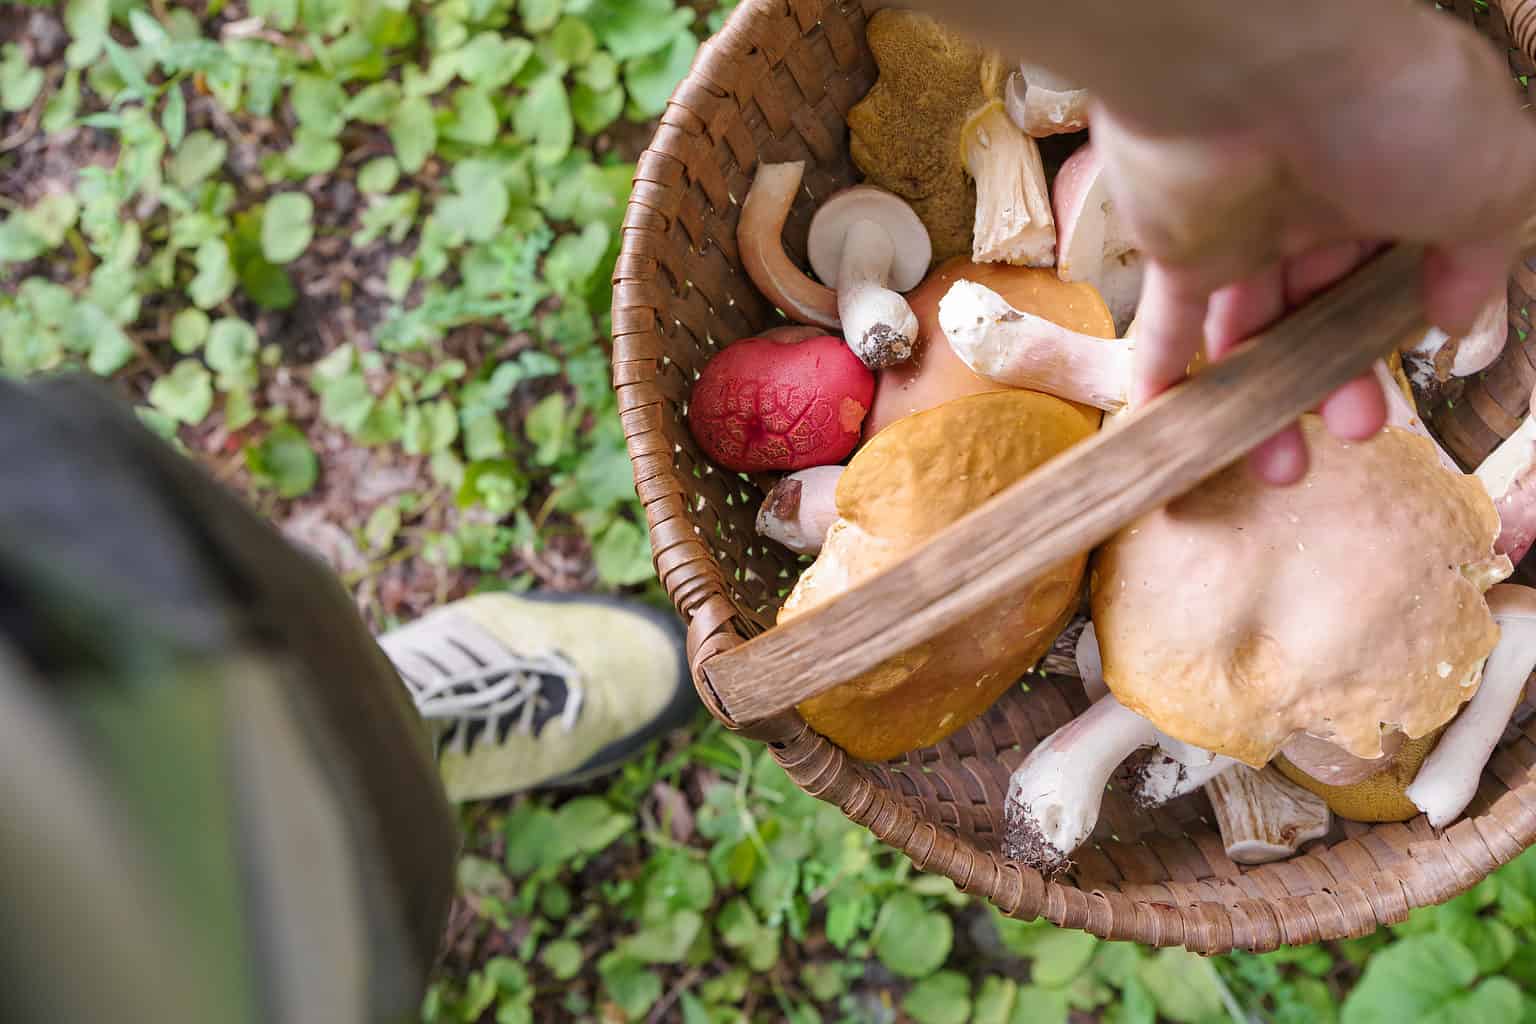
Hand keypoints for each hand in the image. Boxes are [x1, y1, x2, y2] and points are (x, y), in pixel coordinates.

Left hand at [1092, 7, 1535, 482]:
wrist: (1245, 72)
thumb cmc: (1387, 110)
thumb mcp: (1493, 174)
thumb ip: (1488, 247)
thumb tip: (1457, 313)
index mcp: (1401, 173)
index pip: (1407, 265)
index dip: (1412, 321)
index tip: (1420, 361)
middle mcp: (1321, 199)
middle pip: (1329, 311)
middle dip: (1339, 382)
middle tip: (1351, 431)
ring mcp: (1245, 224)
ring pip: (1257, 331)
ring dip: (1263, 402)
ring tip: (1277, 468)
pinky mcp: (1177, 246)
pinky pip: (1170, 323)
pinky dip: (1166, 375)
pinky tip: (1170, 426)